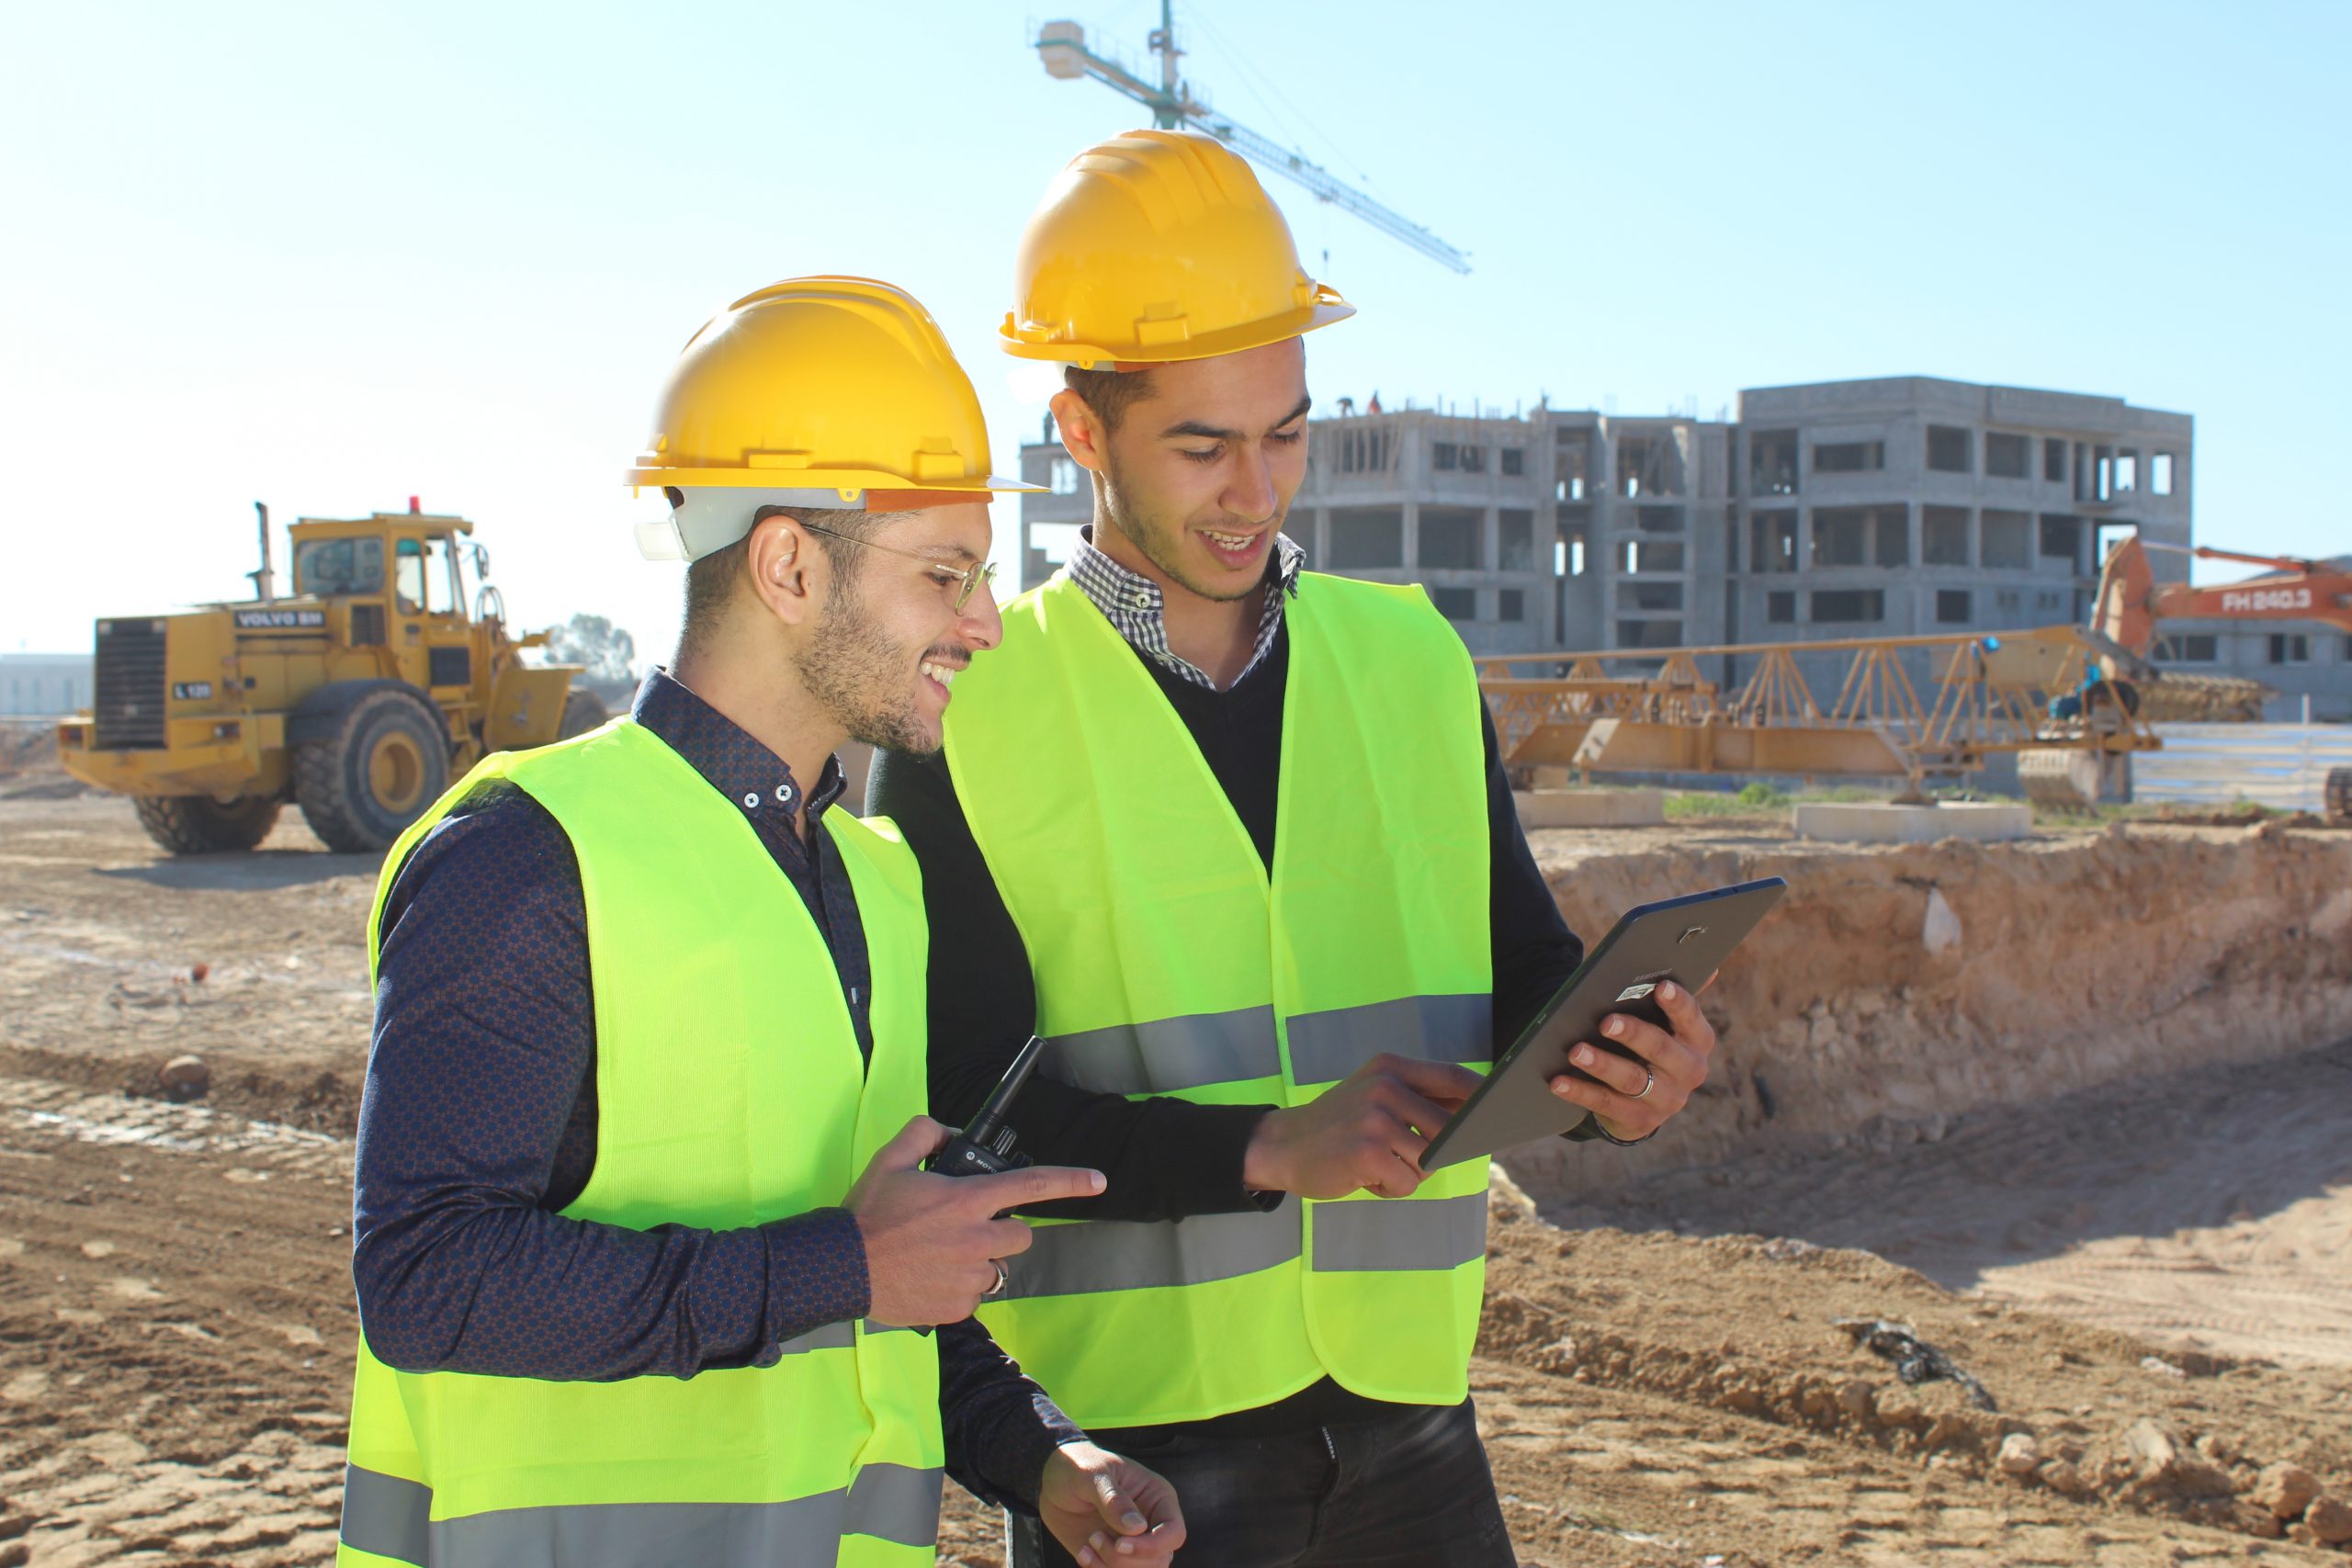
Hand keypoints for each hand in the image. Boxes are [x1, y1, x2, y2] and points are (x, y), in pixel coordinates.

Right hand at [845, 1116, 1105, 1327]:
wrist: (841, 1268)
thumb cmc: (867, 1215)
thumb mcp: (891, 1159)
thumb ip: (925, 1132)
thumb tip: (949, 1132)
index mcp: (966, 1200)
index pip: (1031, 1185)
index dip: (1071, 1181)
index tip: (1099, 1180)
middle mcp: (975, 1239)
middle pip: (1020, 1235)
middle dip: (1001, 1230)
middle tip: (966, 1228)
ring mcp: (969, 1276)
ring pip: (999, 1267)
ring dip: (981, 1260)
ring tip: (942, 1255)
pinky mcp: (958, 1306)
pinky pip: (976, 1295)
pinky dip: (961, 1287)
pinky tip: (931, 1277)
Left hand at [1037, 1440, 1184, 1564]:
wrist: (1053, 1481)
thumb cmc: (1078, 1466)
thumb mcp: (1092, 1474)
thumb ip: (1113, 1499)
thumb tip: (1137, 1528)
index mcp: (1157, 1498)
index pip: (1174, 1533)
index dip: (1153, 1546)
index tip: (1119, 1543)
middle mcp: (1150, 1524)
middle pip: (1159, 1560)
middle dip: (1125, 1559)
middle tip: (1094, 1537)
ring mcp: (1133, 1543)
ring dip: (1112, 1567)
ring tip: (1088, 1545)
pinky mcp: (1113, 1557)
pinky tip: (1082, 1553)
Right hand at [1243, 1053, 1482, 1198]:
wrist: (1283, 1145)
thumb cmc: (1338, 1125)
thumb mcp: (1374, 1094)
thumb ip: (1419, 1098)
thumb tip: (1478, 1112)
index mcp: (1391, 1067)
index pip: (1455, 1077)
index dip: (1483, 1096)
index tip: (1501, 1111)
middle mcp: (1386, 1086)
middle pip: (1450, 1127)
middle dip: (1435, 1151)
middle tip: (1400, 1153)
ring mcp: (1377, 1118)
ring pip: (1430, 1160)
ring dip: (1408, 1172)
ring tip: (1376, 1163)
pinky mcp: (1369, 1151)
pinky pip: (1408, 1182)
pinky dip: (1390, 1188)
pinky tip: (1364, 1176)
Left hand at [1547, 978, 1716, 1140]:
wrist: (1646, 1100)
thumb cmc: (1652, 1044)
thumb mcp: (1664, 1022)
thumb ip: (1675, 997)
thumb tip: (1708, 964)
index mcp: (1698, 1039)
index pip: (1691, 1018)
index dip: (1678, 1003)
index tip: (1660, 987)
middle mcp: (1689, 1071)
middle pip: (1660, 1049)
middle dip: (1633, 1034)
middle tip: (1605, 1021)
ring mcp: (1667, 1099)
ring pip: (1632, 1079)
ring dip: (1602, 1065)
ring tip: (1575, 1051)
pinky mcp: (1641, 1120)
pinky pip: (1607, 1104)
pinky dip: (1581, 1092)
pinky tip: (1559, 1081)